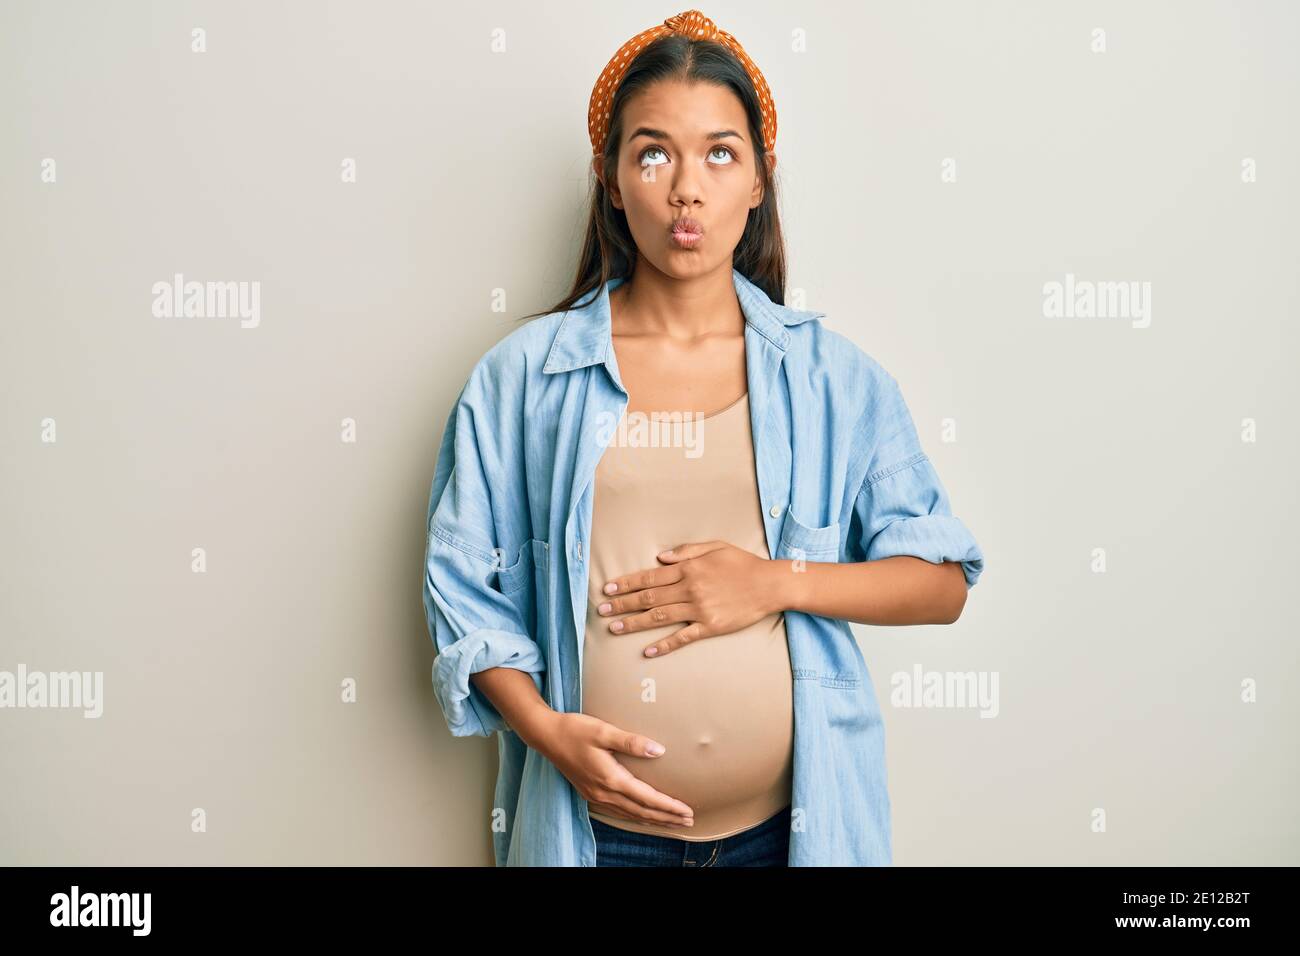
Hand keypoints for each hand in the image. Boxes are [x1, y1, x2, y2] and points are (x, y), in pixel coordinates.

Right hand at [535, 711, 694, 827]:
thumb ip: (632, 742)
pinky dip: (635, 816)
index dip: (669, 807)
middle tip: (688, 822)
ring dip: (653, 820)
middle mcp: (604, 792)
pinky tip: (642, 815)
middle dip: (666, 818)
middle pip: (641, 812)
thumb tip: (659, 751)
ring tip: (672, 822)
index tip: (687, 811)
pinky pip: (618, 812)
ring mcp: (595, 795)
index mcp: (610, 778)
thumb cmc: (574, 729)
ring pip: (630, 815)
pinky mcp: (590, 792)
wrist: (545, 735)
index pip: (647, 798)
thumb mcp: (604, 731)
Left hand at [596, 540, 781, 657]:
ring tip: (614, 628)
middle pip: (649, 598)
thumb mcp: (715, 546)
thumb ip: (685, 551)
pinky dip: (664, 645)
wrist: (770, 584)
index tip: (608, 589)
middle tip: (601, 610)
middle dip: (623, 604)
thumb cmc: (742, 563)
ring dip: (634, 623)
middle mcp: (690, 589)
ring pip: (659, 617)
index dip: (627, 583)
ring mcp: (700, 609)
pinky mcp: (711, 626)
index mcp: (689, 569)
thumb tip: (659, 558)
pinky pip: (683, 637)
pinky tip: (647, 651)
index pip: (649, 577)